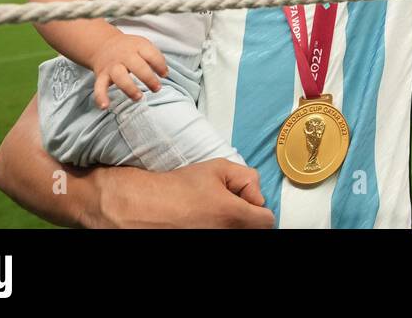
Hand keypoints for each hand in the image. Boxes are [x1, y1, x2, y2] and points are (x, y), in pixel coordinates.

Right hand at [90, 34, 169, 108]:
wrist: (103, 44)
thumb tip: (165, 74)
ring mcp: (112, 66)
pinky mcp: (101, 75)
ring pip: (120, 77)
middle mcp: (124, 55)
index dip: (160, 65)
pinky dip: (100, 97)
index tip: (164, 75)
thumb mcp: (144, 46)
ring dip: (129, 88)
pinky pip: (99, 87)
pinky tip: (105, 106)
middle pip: (137, 66)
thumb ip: (156, 58)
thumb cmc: (130, 49)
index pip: (151, 55)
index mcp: (138, 46)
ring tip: (138, 97)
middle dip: (148, 79)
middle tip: (157, 89)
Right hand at [91, 159, 273, 228]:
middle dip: (245, 217)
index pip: (267, 221)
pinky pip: (218, 237)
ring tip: (210, 215)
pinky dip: (215, 229)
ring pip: (235, 234)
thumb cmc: (176, 188)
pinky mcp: (197, 243)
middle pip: (253, 230)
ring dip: (229, 225)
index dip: (258, 207)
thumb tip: (255, 194)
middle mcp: (225, 235)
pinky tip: (202, 222)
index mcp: (234, 216)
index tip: (245, 202)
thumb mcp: (218, 168)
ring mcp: (212, 243)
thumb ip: (248, 177)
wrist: (144, 207)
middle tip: (227, 207)